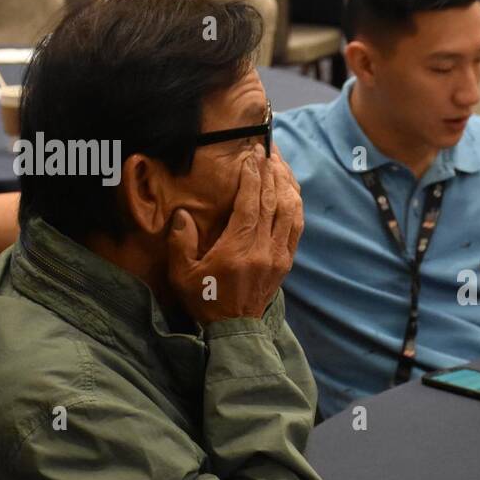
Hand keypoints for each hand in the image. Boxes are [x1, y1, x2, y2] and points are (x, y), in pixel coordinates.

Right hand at [167, 146, 302, 325]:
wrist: (234, 330)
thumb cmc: (205, 299)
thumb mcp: (183, 274)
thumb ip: (181, 242)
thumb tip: (183, 215)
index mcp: (239, 248)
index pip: (252, 203)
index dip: (254, 175)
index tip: (252, 153)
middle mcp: (265, 249)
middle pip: (274, 201)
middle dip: (272, 171)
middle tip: (268, 149)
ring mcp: (280, 255)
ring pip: (291, 211)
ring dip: (287, 184)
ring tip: (280, 163)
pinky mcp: (287, 261)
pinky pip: (297, 227)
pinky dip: (295, 205)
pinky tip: (290, 191)